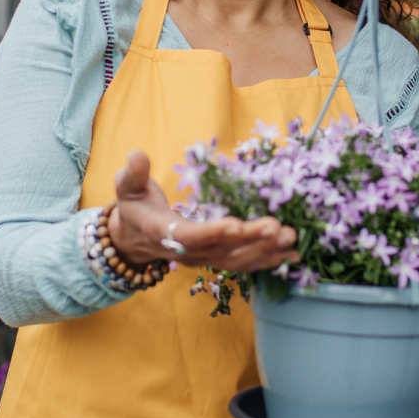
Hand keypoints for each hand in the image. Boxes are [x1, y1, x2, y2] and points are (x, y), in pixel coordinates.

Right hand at [108, 150, 298, 272]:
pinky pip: (243, 263)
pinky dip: (267, 260)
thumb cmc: (134, 206)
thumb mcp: (127, 188)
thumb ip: (132, 173)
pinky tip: (291, 256)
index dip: (212, 232)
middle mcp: (186, 252)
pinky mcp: (215, 259)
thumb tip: (135, 154)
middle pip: (221, 249)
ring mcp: (203, 259)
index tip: (236, 225)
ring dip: (265, 251)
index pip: (190, 236)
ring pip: (237, 259)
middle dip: (251, 239)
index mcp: (164, 234)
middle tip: (277, 227)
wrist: (134, 237)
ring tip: (290, 239)